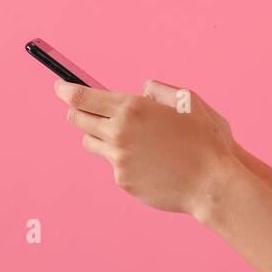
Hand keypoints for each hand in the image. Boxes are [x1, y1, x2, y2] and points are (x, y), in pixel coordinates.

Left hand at [54, 77, 239, 218]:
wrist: (212, 183)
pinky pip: (114, 165)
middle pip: (78, 119)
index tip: (60, 87)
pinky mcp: (123, 180)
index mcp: (133, 108)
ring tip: (127, 138)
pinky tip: (150, 162)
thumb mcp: (188, 101)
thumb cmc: (204, 140)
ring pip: (92, 143)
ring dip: (101, 136)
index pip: (83, 97)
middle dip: (78, 112)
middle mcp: (119, 133)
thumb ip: (159, 91)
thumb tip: (141, 92)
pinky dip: (125, 160)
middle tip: (84, 110)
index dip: (66, 90)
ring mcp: (119, 159)